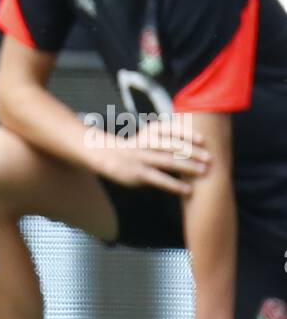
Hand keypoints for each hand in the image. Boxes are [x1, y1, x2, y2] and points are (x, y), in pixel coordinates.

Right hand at [94, 115, 209, 195]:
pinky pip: (160, 179)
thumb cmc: (139, 147)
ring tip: (203, 172)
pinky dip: (175, 185)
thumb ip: (170, 137)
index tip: (203, 140)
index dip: (187, 134)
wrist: (110, 157)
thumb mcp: (151, 136)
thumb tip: (198, 143)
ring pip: (168, 161)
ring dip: (187, 166)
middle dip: (192, 151)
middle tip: (209, 158)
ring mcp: (142, 158)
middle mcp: (146, 142)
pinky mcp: (139, 173)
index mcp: (151, 130)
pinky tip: (188, 189)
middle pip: (172, 145)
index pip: (171, 129)